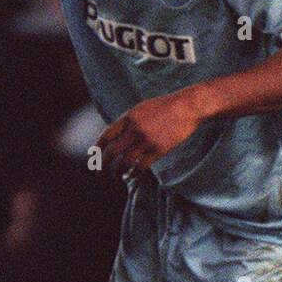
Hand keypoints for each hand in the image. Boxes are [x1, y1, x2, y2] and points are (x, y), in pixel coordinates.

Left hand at [97, 86, 211, 174]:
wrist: (188, 106)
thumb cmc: (166, 106)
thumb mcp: (143, 108)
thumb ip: (129, 121)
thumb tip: (117, 136)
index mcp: (129, 117)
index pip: (107, 135)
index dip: (98, 148)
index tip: (93, 157)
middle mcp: (135, 129)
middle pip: (113, 152)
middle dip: (103, 165)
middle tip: (100, 173)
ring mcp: (147, 140)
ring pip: (125, 162)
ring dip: (118, 171)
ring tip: (117, 175)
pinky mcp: (159, 149)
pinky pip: (142, 166)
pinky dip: (134, 173)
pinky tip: (132, 175)